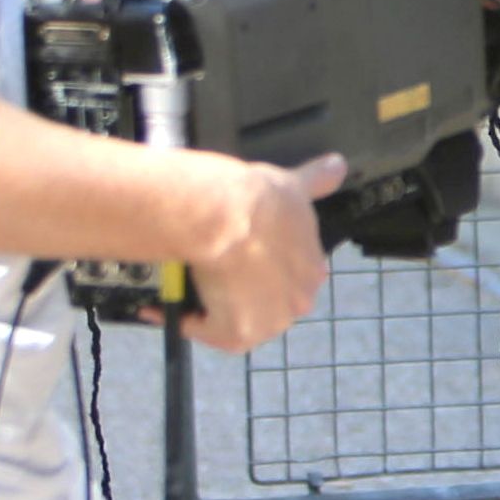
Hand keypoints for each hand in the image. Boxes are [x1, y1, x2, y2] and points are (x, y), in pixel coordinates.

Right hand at [185, 152, 344, 352]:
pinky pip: (204, 331)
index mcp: (312, 271)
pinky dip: (180, 319)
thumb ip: (315, 180)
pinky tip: (162, 305)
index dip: (260, 271)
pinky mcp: (237, 334)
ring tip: (182, 285)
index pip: (288, 279)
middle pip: (263, 304)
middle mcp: (298, 301)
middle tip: (208, 273)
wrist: (225, 214)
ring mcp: (270, 321)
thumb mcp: (293, 185)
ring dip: (209, 307)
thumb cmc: (257, 198)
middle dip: (237, 294)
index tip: (237, 261)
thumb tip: (337, 166)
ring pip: (234, 319)